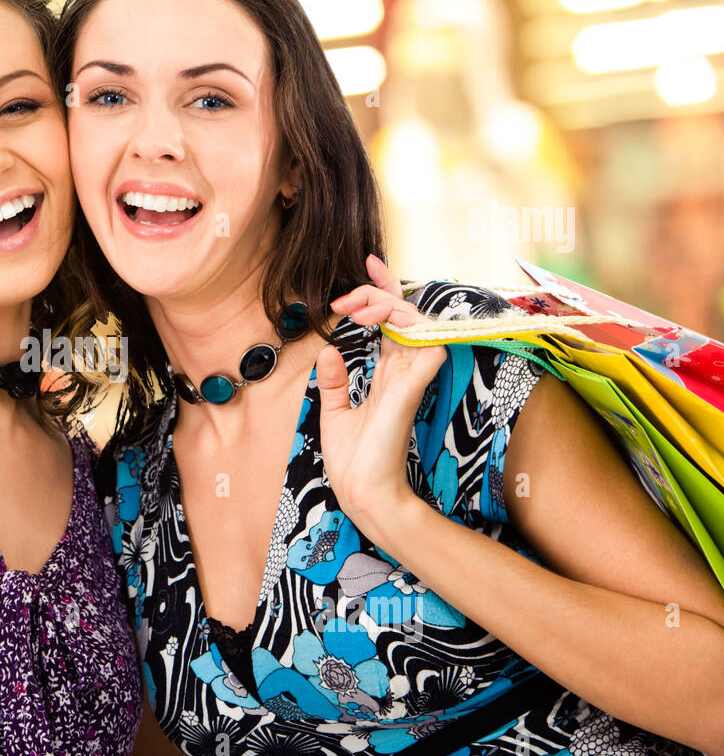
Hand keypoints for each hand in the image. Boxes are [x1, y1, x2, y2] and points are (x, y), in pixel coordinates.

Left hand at [315, 254, 444, 540]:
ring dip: (385, 304)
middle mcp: (404, 371)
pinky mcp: (412, 390)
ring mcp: (411, 378)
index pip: (393, 321)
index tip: (370, 263)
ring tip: (354, 310)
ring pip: (414, 320)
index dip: (384, 290)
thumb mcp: (335, 412)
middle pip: (404, 313)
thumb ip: (335, 381)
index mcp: (388, 374)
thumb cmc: (353, 459)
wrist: (360, 492)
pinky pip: (426, 346)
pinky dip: (408, 326)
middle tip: (345, 298)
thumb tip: (328, 350)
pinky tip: (381, 320)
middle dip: (377, 292)